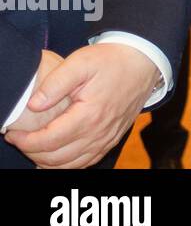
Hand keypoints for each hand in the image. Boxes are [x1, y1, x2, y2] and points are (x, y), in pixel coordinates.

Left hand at [6, 43, 159, 167]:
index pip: (49, 141)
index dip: (26, 142)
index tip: (13, 134)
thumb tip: (34, 105)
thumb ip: (55, 83)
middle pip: (57, 157)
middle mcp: (100, 132)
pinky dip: (69, 165)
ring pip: (72, 164)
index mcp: (89, 115)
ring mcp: (108, 137)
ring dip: (48, 162)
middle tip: (20, 140)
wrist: (143, 61)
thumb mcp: (81, 62)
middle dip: (33, 152)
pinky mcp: (113, 138)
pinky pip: (88, 161)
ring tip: (34, 149)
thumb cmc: (112, 60)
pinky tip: (57, 157)